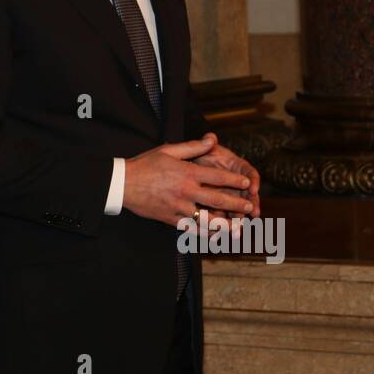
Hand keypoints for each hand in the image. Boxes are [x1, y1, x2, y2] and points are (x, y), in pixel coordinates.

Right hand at [122, 137, 253, 227]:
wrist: (123, 184)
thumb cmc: (145, 164)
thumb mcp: (169, 150)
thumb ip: (193, 147)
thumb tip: (212, 139)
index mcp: (187, 173)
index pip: (217, 178)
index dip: (234, 181)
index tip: (246, 184)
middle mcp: (186, 191)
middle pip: (218, 200)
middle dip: (237, 204)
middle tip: (250, 207)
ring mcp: (179, 208)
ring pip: (208, 219)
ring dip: (226, 223)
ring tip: (238, 226)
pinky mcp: (171, 219)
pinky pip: (192, 229)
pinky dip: (205, 233)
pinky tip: (215, 235)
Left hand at [192, 133, 260, 222]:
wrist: (192, 166)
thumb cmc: (200, 156)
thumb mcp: (203, 150)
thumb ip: (207, 145)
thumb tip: (210, 137)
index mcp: (237, 170)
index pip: (249, 175)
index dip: (253, 182)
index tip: (253, 189)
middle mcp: (237, 186)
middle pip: (246, 197)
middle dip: (250, 206)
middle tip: (254, 214)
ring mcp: (229, 197)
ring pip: (236, 211)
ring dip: (238, 221)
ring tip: (238, 231)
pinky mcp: (219, 208)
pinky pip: (222, 219)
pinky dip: (221, 228)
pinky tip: (219, 236)